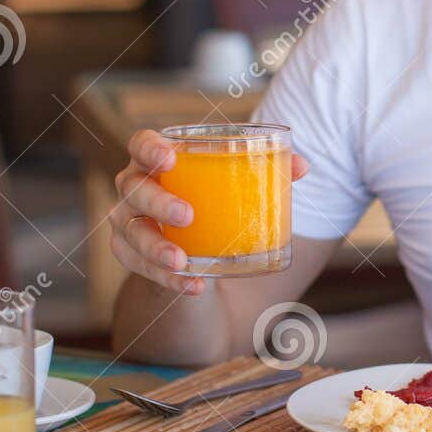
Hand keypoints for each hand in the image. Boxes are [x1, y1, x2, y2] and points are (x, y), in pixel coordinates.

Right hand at [108, 129, 309, 294]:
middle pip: (132, 188)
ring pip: (129, 233)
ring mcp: (129, 223)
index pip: (141, 144)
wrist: (196, 249)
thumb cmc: (216, 202)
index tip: (170, 159)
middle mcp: (136, 189)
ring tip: (181, 260)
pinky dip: (168, 280)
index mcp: (159, 162)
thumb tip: (302, 166)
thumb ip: (270, 171)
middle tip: (187, 215)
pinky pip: (141, 269)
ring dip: (155, 247)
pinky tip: (194, 286)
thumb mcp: (240, 188)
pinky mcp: (133, 257)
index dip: (150, 149)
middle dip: (158, 202)